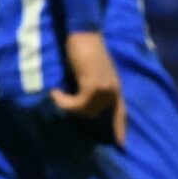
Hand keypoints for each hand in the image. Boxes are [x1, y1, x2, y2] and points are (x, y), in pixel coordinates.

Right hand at [50, 31, 126, 146]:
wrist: (83, 32)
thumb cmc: (84, 47)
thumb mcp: (90, 71)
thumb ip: (90, 85)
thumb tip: (81, 100)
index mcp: (115, 86)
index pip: (121, 113)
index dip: (121, 129)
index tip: (121, 145)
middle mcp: (113, 90)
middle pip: (94, 115)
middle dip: (76, 112)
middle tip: (60, 100)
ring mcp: (105, 89)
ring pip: (84, 111)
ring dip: (67, 105)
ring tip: (56, 94)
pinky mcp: (93, 86)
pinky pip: (76, 104)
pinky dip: (63, 100)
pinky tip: (56, 91)